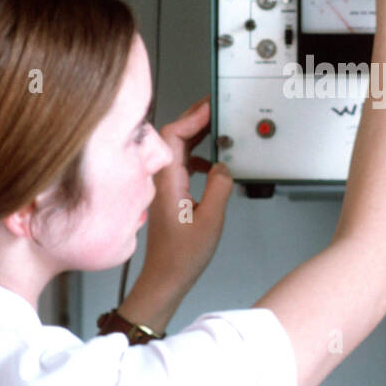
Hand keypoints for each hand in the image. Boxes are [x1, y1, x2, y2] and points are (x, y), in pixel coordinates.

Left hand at [139, 95, 233, 293]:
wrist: (165, 278)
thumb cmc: (181, 256)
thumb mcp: (211, 219)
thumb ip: (220, 187)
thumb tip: (223, 166)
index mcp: (168, 181)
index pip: (174, 135)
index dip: (192, 117)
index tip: (211, 107)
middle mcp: (162, 180)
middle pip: (174, 137)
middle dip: (195, 119)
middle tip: (217, 108)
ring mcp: (163, 187)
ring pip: (178, 150)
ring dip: (197, 136)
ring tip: (218, 129)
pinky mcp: (169, 195)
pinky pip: (182, 165)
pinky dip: (197, 156)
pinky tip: (211, 163)